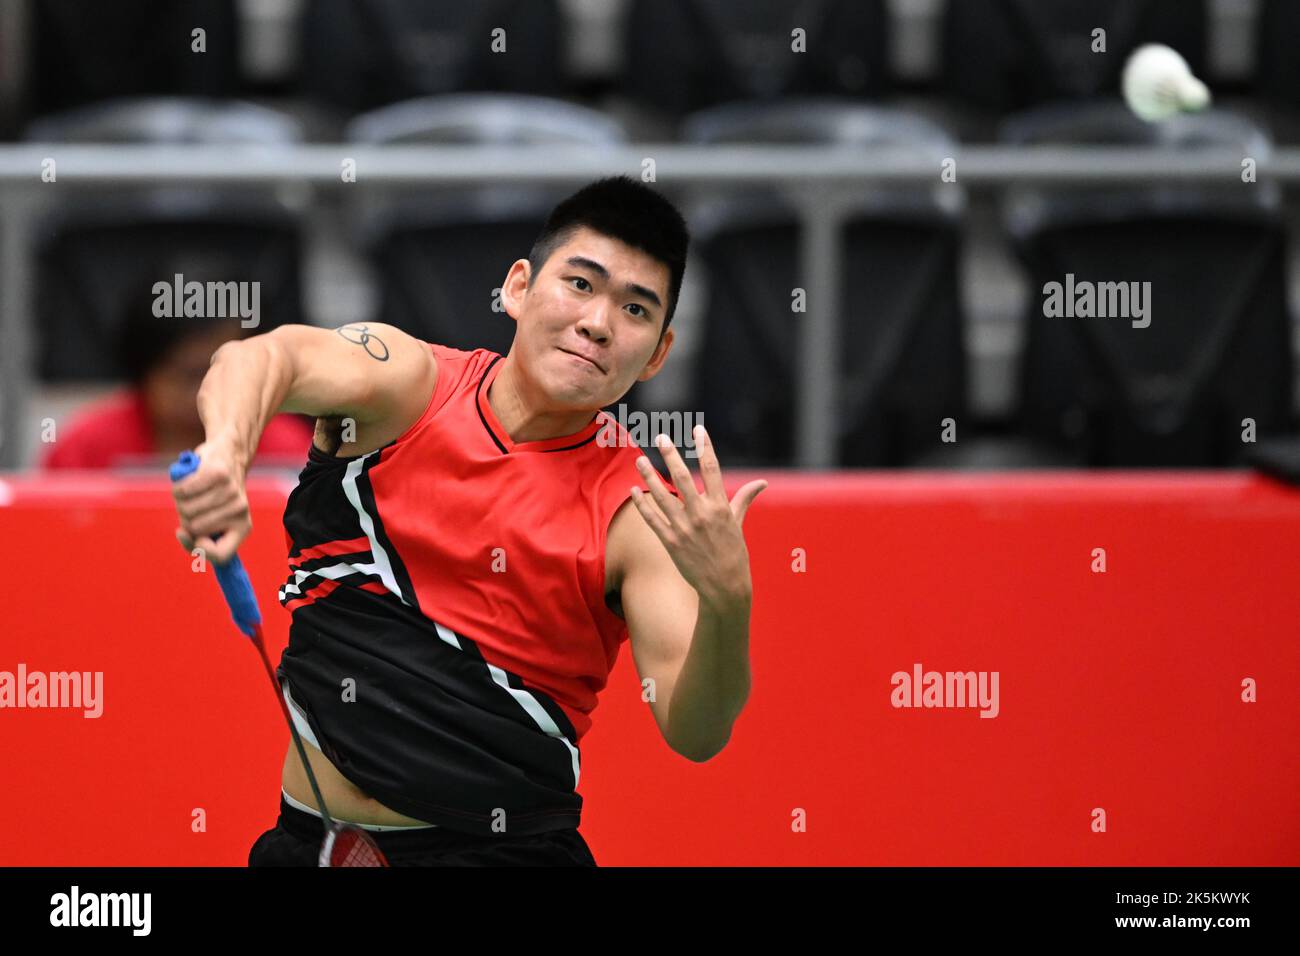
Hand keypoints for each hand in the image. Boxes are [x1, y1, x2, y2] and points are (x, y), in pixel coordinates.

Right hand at [171, 438, 251, 564]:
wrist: (229, 453)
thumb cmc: (215, 492)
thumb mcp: (213, 516)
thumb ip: (200, 533)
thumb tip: (184, 534)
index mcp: (242, 527)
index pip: (221, 555)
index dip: (198, 550)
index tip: (185, 534)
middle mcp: (240, 511)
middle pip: (194, 529)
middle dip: (184, 517)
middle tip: (194, 503)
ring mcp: (231, 493)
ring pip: (186, 509)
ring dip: (180, 500)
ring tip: (193, 490)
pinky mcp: (218, 475)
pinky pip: (183, 491)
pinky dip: (178, 486)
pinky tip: (187, 480)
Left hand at [630, 425, 766, 607]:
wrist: (724, 586)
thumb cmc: (734, 554)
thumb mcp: (739, 524)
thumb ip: (745, 499)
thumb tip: (762, 484)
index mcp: (720, 507)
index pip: (712, 469)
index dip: (704, 447)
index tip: (697, 429)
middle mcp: (701, 514)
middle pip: (682, 477)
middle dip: (670, 454)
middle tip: (660, 437)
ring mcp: (684, 528)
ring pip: (662, 496)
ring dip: (649, 476)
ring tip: (640, 460)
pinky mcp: (670, 542)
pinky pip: (652, 519)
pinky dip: (642, 504)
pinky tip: (634, 491)